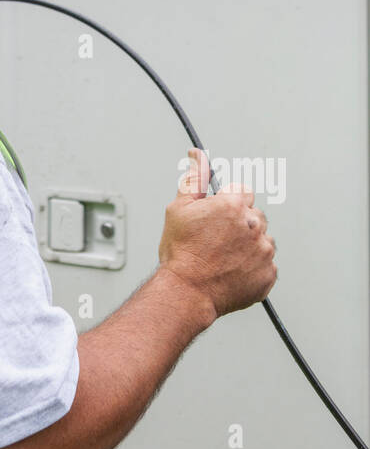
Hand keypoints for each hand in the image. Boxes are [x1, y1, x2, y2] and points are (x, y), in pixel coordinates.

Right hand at [158, 147, 276, 319]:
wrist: (187, 292)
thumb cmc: (181, 251)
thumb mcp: (179, 208)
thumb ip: (194, 179)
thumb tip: (197, 156)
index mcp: (234, 205)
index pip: (243, 191)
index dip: (228, 203)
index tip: (217, 217)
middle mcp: (254, 225)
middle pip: (255, 214)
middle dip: (240, 222)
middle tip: (217, 239)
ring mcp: (264, 252)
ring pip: (262, 239)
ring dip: (249, 244)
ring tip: (225, 257)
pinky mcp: (269, 275)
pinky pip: (266, 264)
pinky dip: (253, 266)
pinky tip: (233, 271)